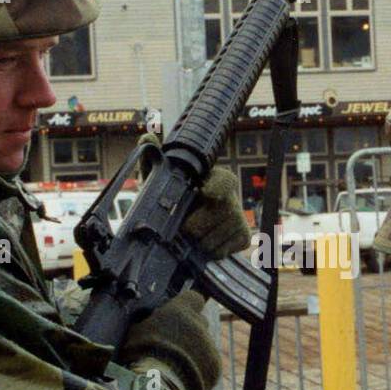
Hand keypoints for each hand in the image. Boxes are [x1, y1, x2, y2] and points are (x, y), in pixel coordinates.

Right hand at [118, 290, 218, 389]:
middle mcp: (200, 326)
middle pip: (199, 323)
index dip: (186, 306)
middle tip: (172, 345)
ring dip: (193, 353)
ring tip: (174, 368)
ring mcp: (210, 347)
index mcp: (180, 311)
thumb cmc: (140, 355)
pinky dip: (198, 371)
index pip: (193, 298)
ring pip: (204, 346)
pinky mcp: (215, 368)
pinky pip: (208, 365)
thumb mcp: (137, 330)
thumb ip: (153, 322)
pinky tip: (182, 379)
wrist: (157, 387)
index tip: (178, 314)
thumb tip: (154, 320)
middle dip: (189, 332)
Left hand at [136, 133, 250, 260]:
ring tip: (189, 238)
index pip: (225, 181)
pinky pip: (224, 250)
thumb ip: (153, 161)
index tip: (204, 192)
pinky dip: (209, 252)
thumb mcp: (161, 181)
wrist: (188, 224)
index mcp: (219, 179)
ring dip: (198, 242)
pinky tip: (202, 246)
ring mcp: (240, 219)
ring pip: (218, 235)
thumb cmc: (176, 200)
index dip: (216, 187)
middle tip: (181, 227)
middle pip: (218, 214)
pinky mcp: (242, 238)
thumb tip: (147, 137)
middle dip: (194, 225)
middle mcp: (234, 198)